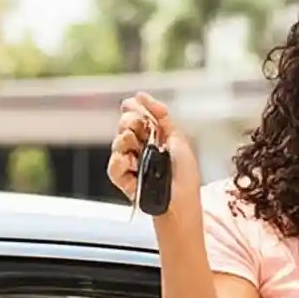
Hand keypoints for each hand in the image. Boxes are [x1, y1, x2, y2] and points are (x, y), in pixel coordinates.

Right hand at [107, 92, 201, 224]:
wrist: (180, 202)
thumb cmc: (184, 176)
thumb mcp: (178, 138)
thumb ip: (161, 116)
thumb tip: (140, 95)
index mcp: (155, 138)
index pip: (137, 117)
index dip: (133, 109)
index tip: (131, 103)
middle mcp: (141, 149)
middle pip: (124, 126)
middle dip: (130, 123)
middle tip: (139, 129)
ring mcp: (131, 164)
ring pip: (117, 143)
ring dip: (125, 141)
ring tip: (137, 150)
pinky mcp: (124, 180)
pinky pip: (113, 166)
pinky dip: (120, 163)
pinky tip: (130, 165)